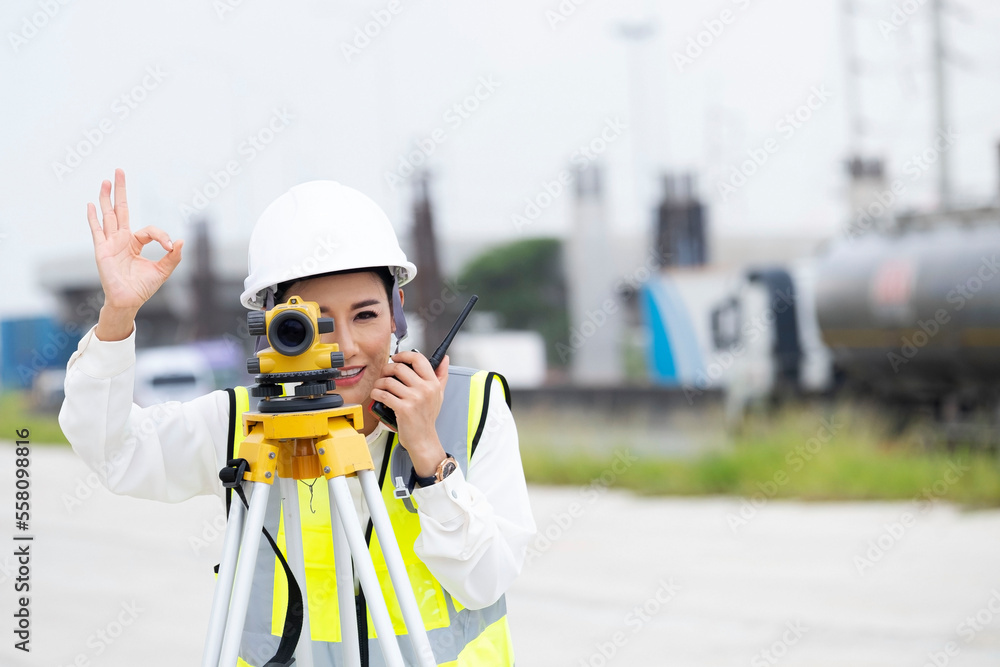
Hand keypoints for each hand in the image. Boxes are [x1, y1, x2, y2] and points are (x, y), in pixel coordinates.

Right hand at [88, 169, 182, 340]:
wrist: (128, 301)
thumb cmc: (142, 288)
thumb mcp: (162, 270)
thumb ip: (173, 257)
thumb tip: (181, 241)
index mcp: (134, 244)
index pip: (148, 230)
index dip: (161, 236)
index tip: (170, 246)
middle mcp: (120, 240)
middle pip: (120, 210)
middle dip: (120, 191)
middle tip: (119, 171)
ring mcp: (110, 243)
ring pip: (108, 215)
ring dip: (106, 198)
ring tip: (106, 181)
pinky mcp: (102, 250)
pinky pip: (97, 231)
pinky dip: (94, 218)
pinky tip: (91, 204)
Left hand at [371, 352, 449, 476]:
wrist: (423, 439)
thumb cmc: (427, 417)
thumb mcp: (439, 394)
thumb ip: (441, 375)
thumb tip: (445, 359)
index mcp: (433, 383)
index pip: (419, 359)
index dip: (404, 355)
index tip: (396, 358)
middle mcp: (425, 389)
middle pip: (400, 367)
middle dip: (387, 368)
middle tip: (384, 374)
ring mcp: (414, 399)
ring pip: (388, 381)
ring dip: (379, 383)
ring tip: (379, 387)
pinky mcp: (403, 409)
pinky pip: (383, 394)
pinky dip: (376, 393)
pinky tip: (377, 395)